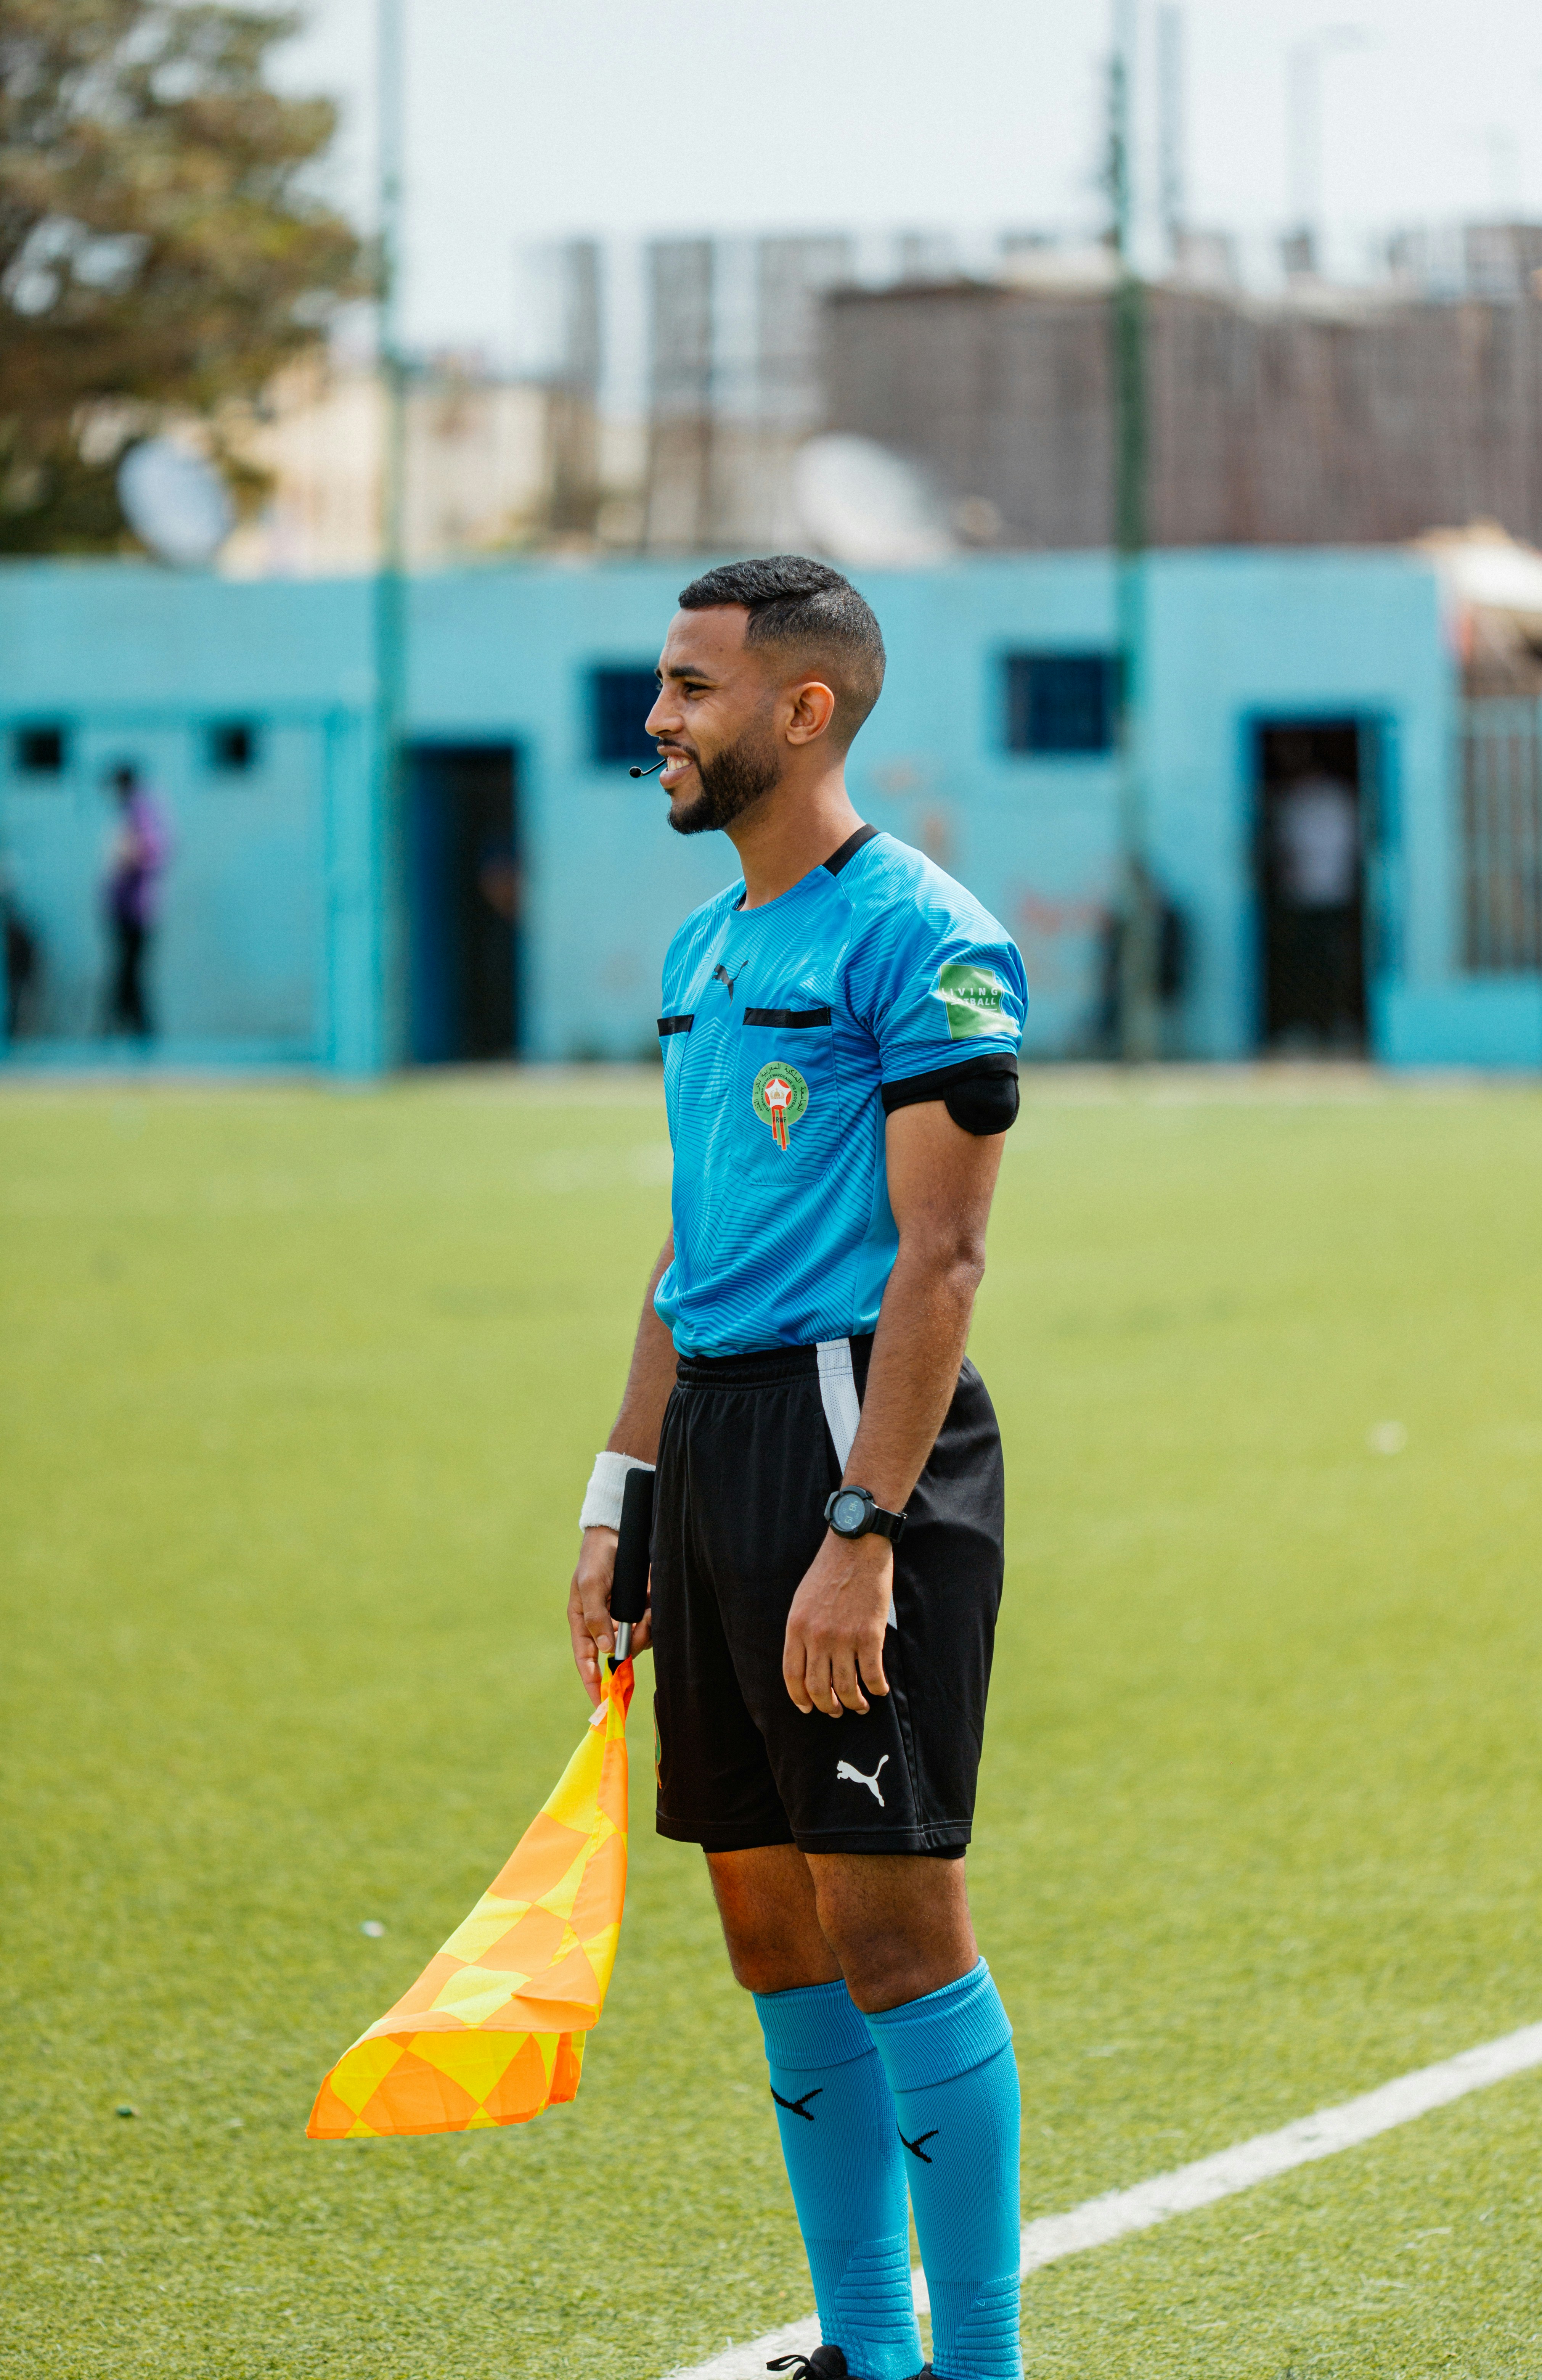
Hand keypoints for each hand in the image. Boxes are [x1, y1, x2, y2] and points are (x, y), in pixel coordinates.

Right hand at [568, 1525, 652, 1705]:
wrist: (617, 1534)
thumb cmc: (596, 1559)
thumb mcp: (590, 1584)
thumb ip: (596, 1616)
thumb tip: (606, 1649)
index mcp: (583, 1622)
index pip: (586, 1660)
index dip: (592, 1682)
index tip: (601, 1703)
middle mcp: (604, 1625)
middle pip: (618, 1654)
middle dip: (631, 1648)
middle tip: (642, 1627)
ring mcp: (623, 1618)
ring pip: (638, 1641)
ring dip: (645, 1629)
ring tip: (647, 1608)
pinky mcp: (641, 1609)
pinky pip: (651, 1624)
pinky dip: (654, 1616)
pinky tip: (651, 1594)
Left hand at [782, 1530, 891, 1716]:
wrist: (856, 1545)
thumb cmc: (829, 1571)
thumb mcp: (802, 1600)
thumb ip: (802, 1631)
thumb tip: (808, 1664)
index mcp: (796, 1627)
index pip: (792, 1676)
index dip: (800, 1698)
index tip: (808, 1708)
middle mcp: (817, 1636)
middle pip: (818, 1687)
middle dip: (828, 1706)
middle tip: (837, 1711)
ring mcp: (844, 1637)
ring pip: (847, 1687)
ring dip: (854, 1703)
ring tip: (860, 1705)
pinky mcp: (870, 1634)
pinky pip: (873, 1674)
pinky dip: (877, 1688)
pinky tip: (879, 1690)